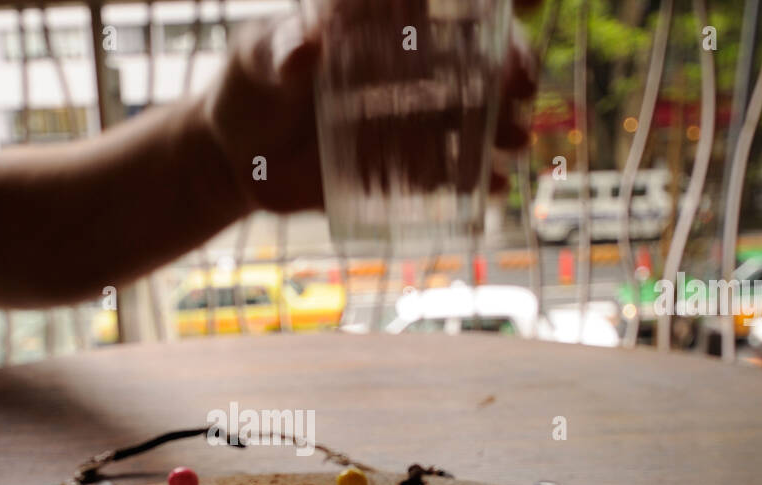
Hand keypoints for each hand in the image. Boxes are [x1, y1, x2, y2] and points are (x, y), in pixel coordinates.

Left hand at [201, 8, 538, 213]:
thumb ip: (280, 51)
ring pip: (473, 119)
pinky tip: (492, 188)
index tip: (530, 2)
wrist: (232, 158)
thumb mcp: (256, 61)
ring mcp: (408, 119)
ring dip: (503, 129)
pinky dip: (475, 182)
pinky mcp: (400, 167)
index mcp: (381, 26)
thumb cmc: (245, 88)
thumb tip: (305, 48)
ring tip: (514, 143)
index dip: (496, 7)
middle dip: (511, 71)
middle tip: (519, 89)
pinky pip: (449, 172)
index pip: (448, 9)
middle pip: (478, 62)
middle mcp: (406, 68)